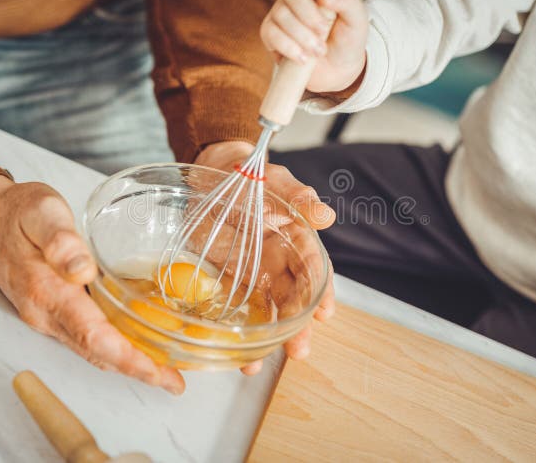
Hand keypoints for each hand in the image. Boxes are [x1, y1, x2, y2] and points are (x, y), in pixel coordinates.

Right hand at [0, 176, 184, 393]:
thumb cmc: (17, 212)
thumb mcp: (41, 211)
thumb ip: (61, 239)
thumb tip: (82, 269)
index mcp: (46, 291)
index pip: (93, 336)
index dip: (129, 359)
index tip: (158, 372)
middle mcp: (45, 312)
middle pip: (96, 353)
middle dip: (137, 371)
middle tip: (174, 382)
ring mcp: (46, 316)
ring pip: (91, 350)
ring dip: (127, 364)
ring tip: (164, 372)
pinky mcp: (51, 312)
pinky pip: (85, 339)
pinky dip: (114, 350)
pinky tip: (136, 346)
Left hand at [195, 141, 335, 374]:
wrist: (210, 172)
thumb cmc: (248, 174)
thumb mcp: (272, 180)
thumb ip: (296, 196)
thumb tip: (325, 215)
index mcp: (296, 238)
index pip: (314, 269)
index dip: (320, 293)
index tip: (323, 314)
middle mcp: (280, 261)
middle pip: (294, 299)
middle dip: (298, 327)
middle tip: (299, 351)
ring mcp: (255, 274)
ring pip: (269, 312)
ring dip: (268, 338)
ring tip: (260, 363)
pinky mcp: (229, 281)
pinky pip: (238, 311)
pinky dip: (239, 334)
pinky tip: (237, 355)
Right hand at [260, 0, 367, 92]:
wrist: (338, 70)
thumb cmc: (347, 40)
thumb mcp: (358, 20)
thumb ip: (347, 1)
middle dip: (308, 14)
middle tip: (323, 33)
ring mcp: (281, 13)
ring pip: (280, 13)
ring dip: (302, 35)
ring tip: (319, 51)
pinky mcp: (270, 34)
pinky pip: (270, 33)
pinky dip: (288, 46)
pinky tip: (303, 58)